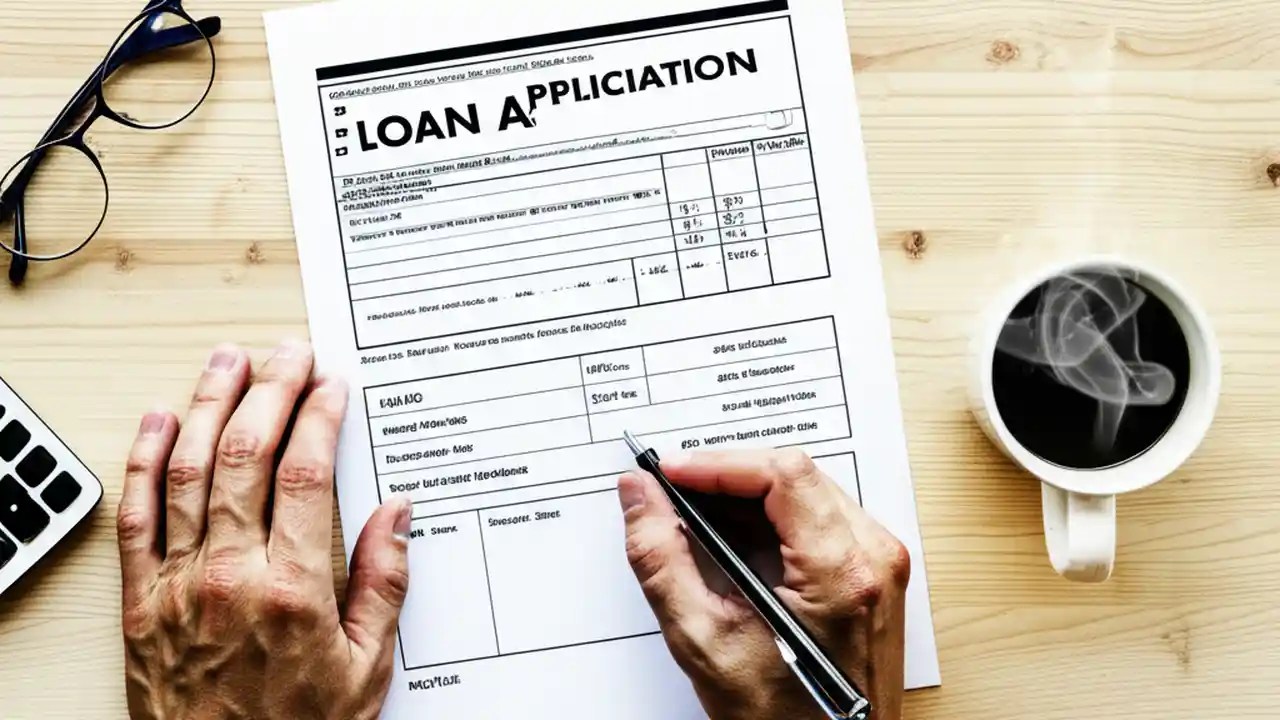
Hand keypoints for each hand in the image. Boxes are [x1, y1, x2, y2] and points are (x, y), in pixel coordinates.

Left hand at [116, 340, 411, 719]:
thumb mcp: (367, 669)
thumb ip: (384, 584)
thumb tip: (397, 514)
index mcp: (293, 590)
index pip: (304, 475)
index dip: (318, 417)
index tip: (331, 386)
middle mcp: (229, 577)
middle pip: (246, 457)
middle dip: (269, 392)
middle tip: (287, 354)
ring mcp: (177, 585)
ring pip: (188, 471)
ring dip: (209, 406)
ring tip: (228, 361)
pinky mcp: (139, 602)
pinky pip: (135, 518)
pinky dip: (143, 462)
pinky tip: (159, 420)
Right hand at [618, 449, 908, 719]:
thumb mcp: (704, 640)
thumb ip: (661, 559)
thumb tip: (639, 497)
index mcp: (841, 572)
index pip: (783, 474)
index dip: (719, 464)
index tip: (674, 474)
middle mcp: (873, 558)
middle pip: (796, 475)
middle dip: (729, 478)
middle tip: (676, 495)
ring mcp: (879, 565)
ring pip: (808, 492)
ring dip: (749, 498)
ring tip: (700, 520)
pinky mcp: (873, 575)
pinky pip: (821, 519)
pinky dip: (772, 520)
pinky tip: (736, 543)